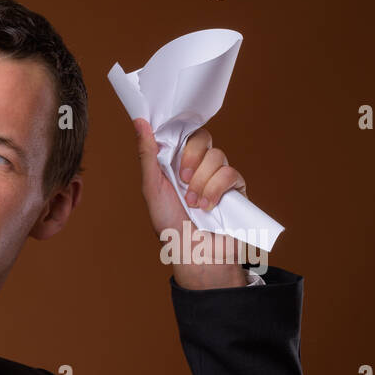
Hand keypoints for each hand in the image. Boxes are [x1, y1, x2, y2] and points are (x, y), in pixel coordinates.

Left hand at [133, 118, 251, 286]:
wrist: (193, 252)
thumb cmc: (169, 224)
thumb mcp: (152, 188)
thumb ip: (147, 154)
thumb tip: (139, 122)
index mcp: (177, 163)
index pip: (184, 133)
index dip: (180, 138)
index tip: (171, 154)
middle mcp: (199, 166)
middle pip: (203, 137)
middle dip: (191, 158)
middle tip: (182, 180)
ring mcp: (218, 175)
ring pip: (217, 155)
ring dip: (201, 182)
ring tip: (193, 203)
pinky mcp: (236, 187)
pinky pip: (230, 173)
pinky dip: (215, 190)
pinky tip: (207, 207)